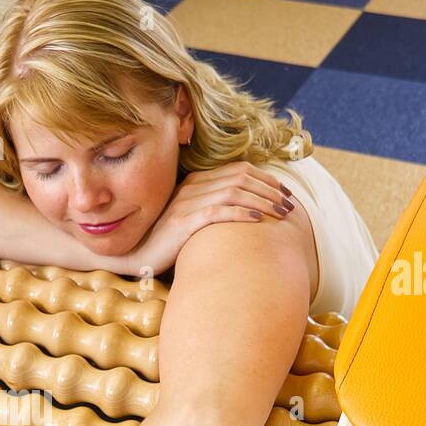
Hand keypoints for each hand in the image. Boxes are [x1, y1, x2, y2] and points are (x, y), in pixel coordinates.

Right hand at [131, 161, 294, 273]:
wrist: (134, 255)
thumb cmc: (166, 242)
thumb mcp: (192, 220)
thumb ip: (214, 209)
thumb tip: (248, 213)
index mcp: (195, 182)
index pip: (239, 170)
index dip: (266, 179)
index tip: (285, 193)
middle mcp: (191, 188)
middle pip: (241, 179)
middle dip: (270, 190)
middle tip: (290, 205)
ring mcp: (186, 204)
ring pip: (234, 193)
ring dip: (262, 202)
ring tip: (281, 213)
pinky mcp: (182, 223)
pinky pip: (218, 212)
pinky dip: (241, 214)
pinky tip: (257, 221)